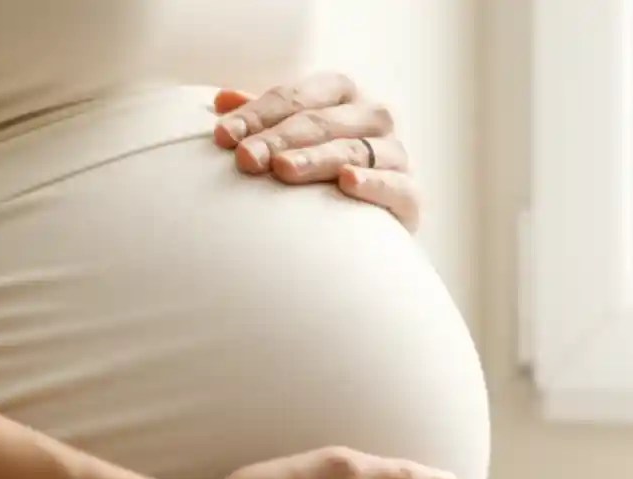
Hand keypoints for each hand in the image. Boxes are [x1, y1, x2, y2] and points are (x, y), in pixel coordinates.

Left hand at [212, 72, 421, 231]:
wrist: (364, 229)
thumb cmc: (318, 174)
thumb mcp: (287, 141)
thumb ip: (261, 121)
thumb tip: (222, 99)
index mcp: (343, 94)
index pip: (298, 96)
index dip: (258, 114)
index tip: (223, 136)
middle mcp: (374, 117)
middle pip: (324, 121)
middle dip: (279, 139)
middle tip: (245, 159)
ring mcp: (396, 154)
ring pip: (357, 150)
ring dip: (318, 159)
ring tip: (284, 171)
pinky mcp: (411, 195)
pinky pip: (397, 185)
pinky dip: (374, 182)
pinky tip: (347, 182)